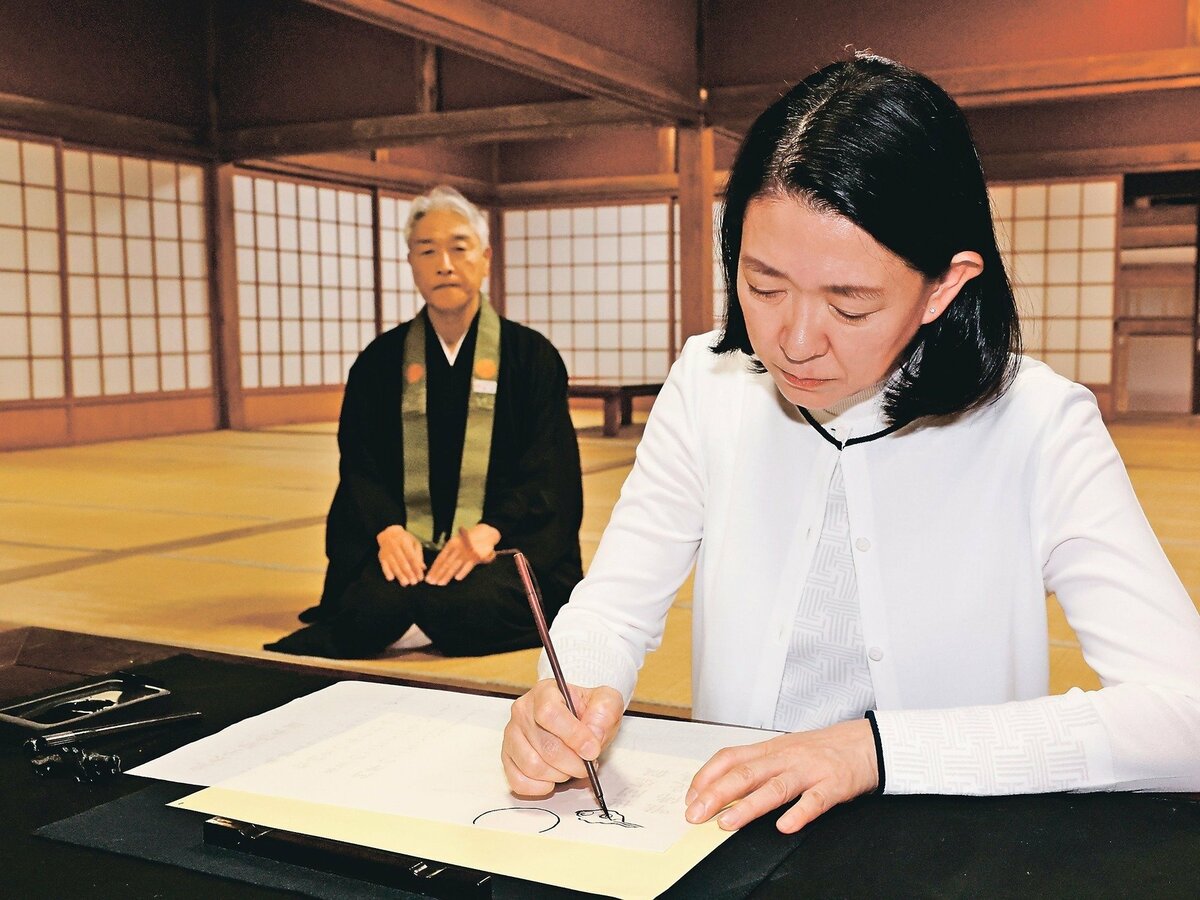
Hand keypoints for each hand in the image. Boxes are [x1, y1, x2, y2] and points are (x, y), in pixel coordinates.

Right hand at [376, 524, 425, 585]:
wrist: (389, 533)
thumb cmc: (405, 539)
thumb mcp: (414, 543)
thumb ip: (418, 555)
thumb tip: (423, 568)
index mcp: (405, 542)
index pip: (411, 557)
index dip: (416, 568)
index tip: (420, 577)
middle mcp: (395, 546)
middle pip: (402, 562)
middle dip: (408, 573)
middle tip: (414, 582)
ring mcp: (387, 552)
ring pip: (393, 565)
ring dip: (399, 575)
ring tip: (405, 583)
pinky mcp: (381, 556)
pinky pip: (383, 565)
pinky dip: (387, 572)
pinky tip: (391, 578)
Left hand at [425, 524, 499, 585]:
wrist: (486, 533)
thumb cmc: (468, 540)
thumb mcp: (457, 542)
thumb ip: (449, 553)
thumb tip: (438, 567)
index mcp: (451, 544)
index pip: (440, 558)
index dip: (434, 568)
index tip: (428, 577)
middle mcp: (457, 548)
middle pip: (446, 563)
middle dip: (438, 573)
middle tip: (431, 582)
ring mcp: (466, 552)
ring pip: (455, 566)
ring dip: (447, 575)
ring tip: (440, 583)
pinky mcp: (476, 556)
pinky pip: (468, 566)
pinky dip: (462, 572)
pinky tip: (457, 578)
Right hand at [502, 679, 623, 795]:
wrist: (577, 721)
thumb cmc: (587, 712)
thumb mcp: (606, 702)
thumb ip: (605, 712)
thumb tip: (593, 735)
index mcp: (544, 692)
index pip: (550, 714)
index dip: (574, 736)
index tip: (593, 750)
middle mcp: (522, 711)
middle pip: (545, 745)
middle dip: (573, 763)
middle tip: (588, 764)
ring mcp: (512, 735)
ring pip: (532, 766)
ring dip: (559, 775)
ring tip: (571, 768)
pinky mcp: (507, 757)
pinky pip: (518, 781)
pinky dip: (540, 787)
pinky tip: (554, 778)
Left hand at [684, 719, 877, 833]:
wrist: (864, 742)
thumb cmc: (821, 749)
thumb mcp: (784, 750)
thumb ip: (757, 767)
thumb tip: (724, 788)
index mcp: (770, 749)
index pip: (730, 757)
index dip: (706, 776)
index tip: (691, 797)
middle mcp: (785, 757)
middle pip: (745, 773)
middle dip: (716, 794)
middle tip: (696, 814)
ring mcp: (808, 770)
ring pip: (774, 787)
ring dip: (748, 806)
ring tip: (727, 823)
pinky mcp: (833, 785)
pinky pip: (814, 800)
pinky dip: (799, 813)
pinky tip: (785, 826)